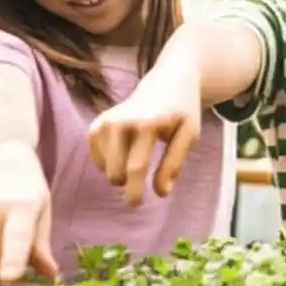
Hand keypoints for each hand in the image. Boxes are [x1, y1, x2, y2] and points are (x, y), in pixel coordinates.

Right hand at [87, 71, 201, 205]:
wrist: (168, 81)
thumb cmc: (182, 111)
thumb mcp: (189, 134)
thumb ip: (174, 163)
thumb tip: (161, 193)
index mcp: (146, 125)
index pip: (136, 167)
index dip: (134, 190)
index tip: (134, 204)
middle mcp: (120, 122)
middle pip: (117, 172)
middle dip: (129, 185)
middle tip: (141, 181)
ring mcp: (105, 123)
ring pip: (106, 169)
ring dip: (121, 173)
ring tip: (138, 157)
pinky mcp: (96, 125)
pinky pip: (97, 160)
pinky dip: (110, 163)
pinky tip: (125, 152)